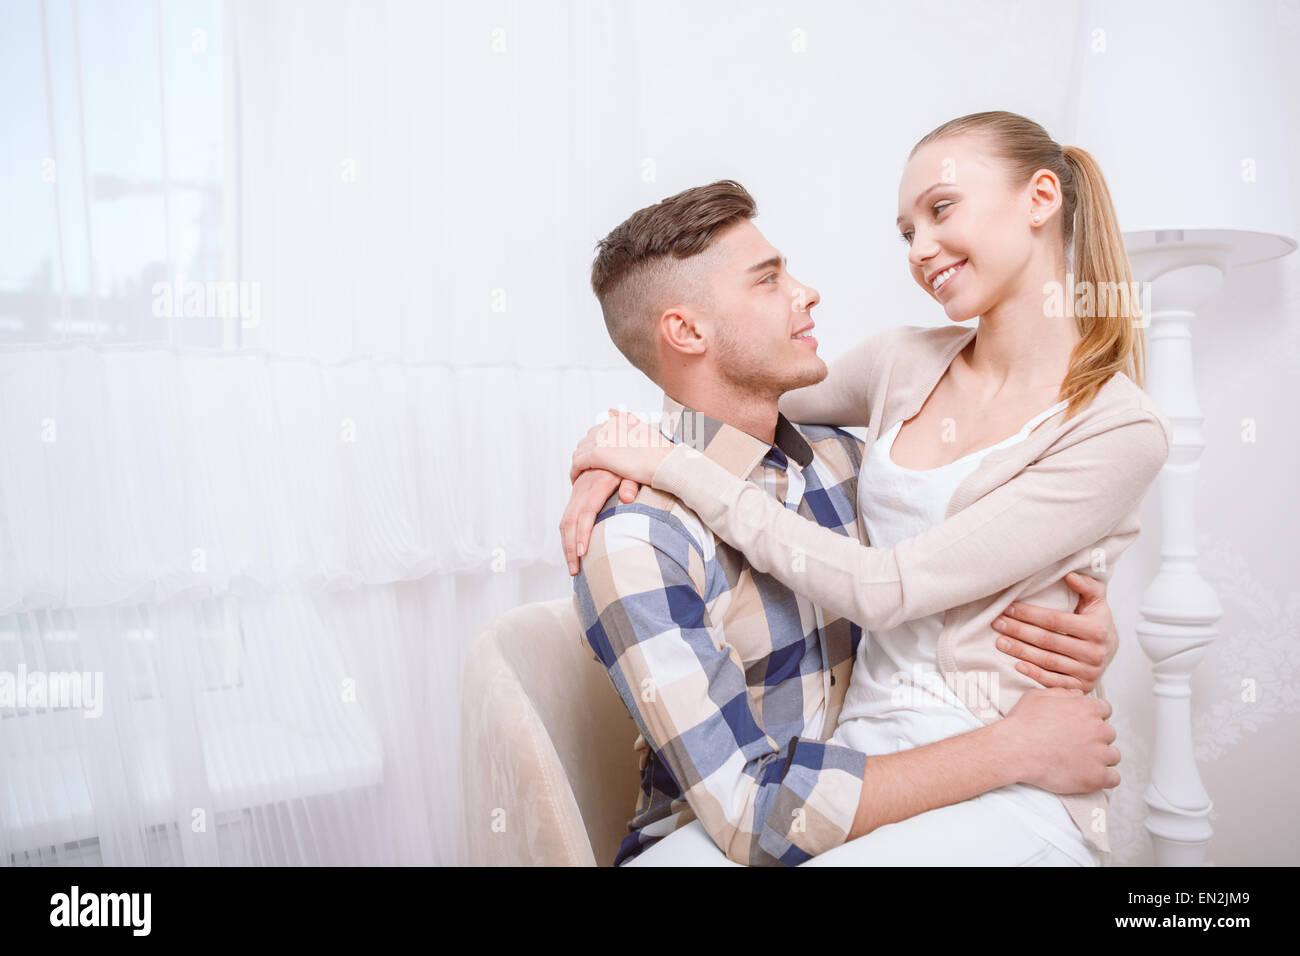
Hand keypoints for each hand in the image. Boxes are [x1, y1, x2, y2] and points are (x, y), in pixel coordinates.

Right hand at [559, 468, 639, 574]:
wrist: (614, 448)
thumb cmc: (628, 462)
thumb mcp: (633, 470)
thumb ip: (631, 484)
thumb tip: (628, 498)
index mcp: (597, 484)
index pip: (586, 513)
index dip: (583, 534)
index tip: (583, 554)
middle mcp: (583, 489)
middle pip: (570, 521)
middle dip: (570, 548)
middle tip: (575, 570)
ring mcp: (577, 492)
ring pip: (565, 521)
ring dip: (566, 545)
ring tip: (573, 567)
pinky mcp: (576, 495)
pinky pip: (567, 518)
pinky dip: (567, 536)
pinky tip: (572, 551)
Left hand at [568, 409, 673, 486]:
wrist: (666, 462)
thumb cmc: (660, 452)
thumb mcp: (644, 429)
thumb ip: (627, 419)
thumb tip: (611, 411)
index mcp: (617, 422)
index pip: (596, 432)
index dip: (594, 447)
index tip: (598, 460)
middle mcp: (607, 427)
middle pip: (585, 441)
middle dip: (584, 455)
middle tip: (587, 470)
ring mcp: (602, 440)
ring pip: (579, 452)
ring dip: (579, 464)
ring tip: (582, 476)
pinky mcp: (598, 454)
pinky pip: (578, 463)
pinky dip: (575, 472)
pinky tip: (578, 480)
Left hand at [991, 572, 1117, 692]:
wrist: (1110, 651)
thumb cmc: (1097, 621)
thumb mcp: (1097, 601)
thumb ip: (1088, 586)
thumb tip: (1070, 574)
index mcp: (1097, 629)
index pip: (1055, 620)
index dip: (1029, 614)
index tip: (1008, 608)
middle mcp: (1094, 653)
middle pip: (1047, 641)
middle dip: (1018, 631)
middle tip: (997, 624)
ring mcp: (1087, 672)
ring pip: (1047, 661)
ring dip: (1020, 651)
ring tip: (1000, 642)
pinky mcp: (1081, 688)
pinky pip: (1053, 681)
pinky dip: (1034, 674)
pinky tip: (1017, 665)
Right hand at [1003, 687, 1119, 793]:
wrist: (1015, 750)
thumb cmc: (1023, 723)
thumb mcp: (1038, 696)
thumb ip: (1063, 693)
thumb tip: (1077, 695)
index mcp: (1087, 708)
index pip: (1105, 710)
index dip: (1094, 717)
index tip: (1083, 725)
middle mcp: (1098, 729)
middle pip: (1109, 734)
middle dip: (1096, 738)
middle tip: (1077, 744)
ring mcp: (1099, 754)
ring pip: (1113, 756)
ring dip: (1101, 758)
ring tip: (1082, 761)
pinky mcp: (1096, 776)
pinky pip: (1113, 778)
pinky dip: (1104, 778)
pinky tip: (1089, 775)